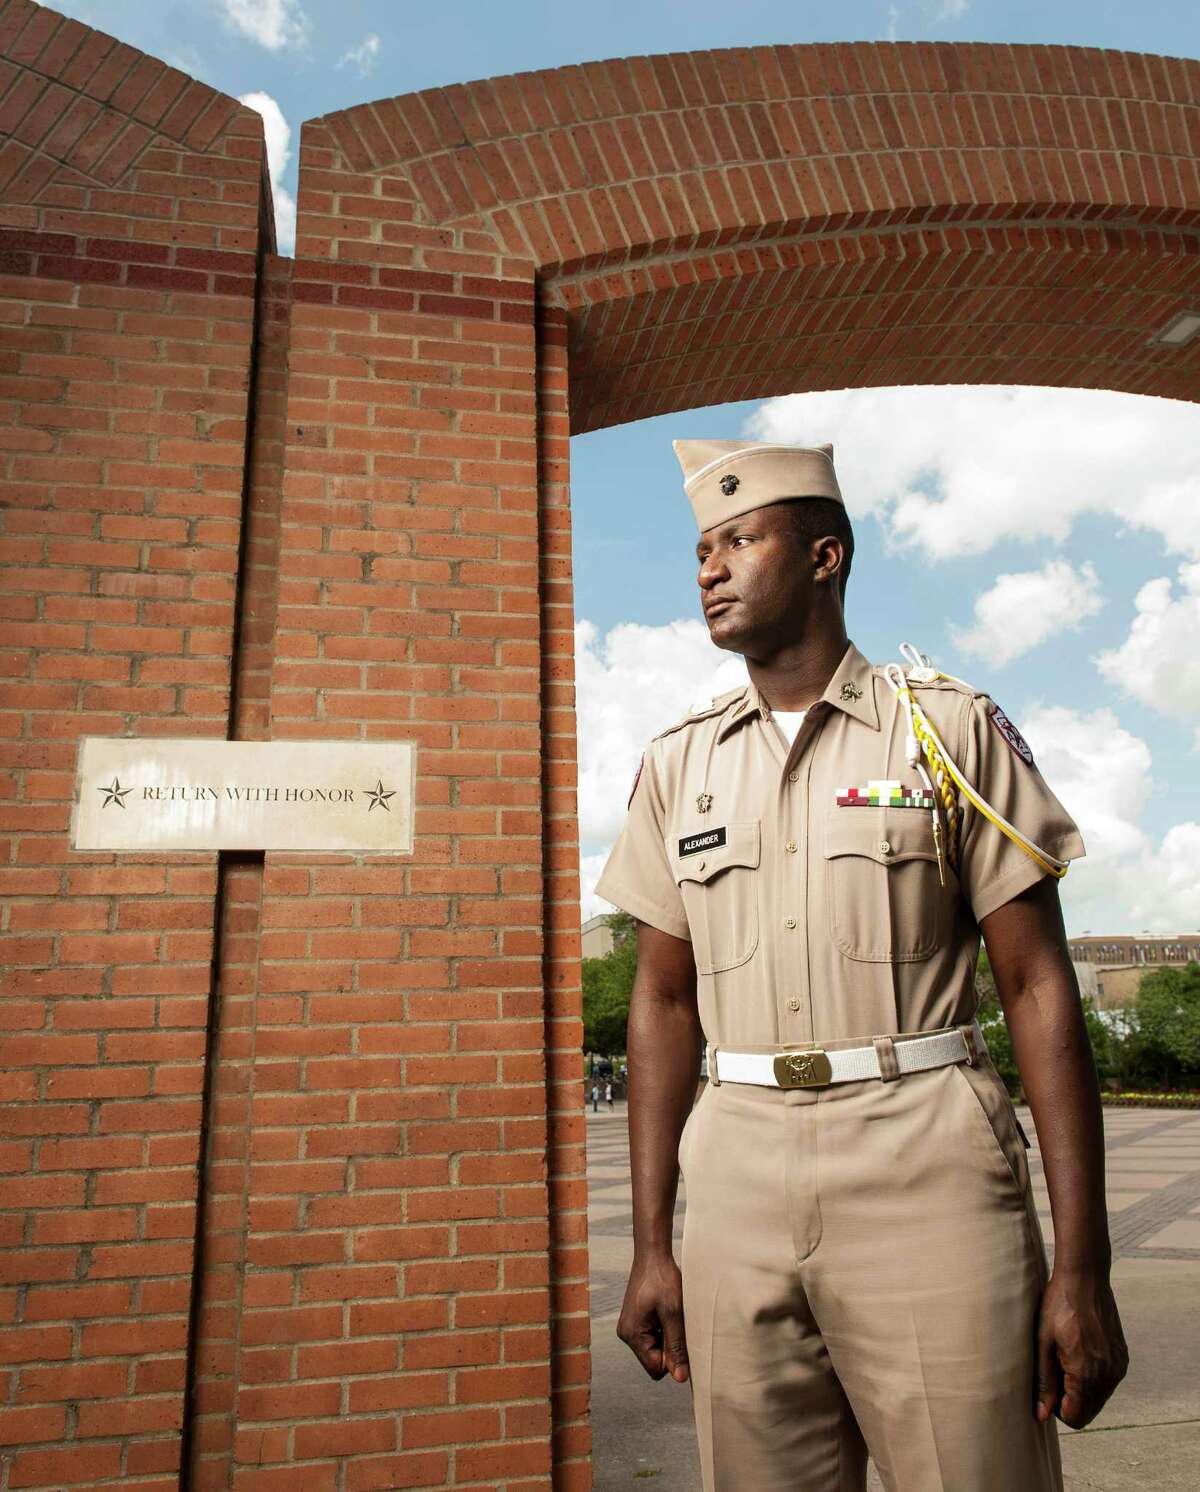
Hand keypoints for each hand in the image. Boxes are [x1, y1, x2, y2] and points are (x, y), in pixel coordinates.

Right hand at [616, 1251, 688, 1382]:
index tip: (681, 1336)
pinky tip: (667, 1310)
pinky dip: (664, 1328)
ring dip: (668, 1335)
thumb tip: (679, 1379)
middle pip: (655, 1360)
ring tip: (672, 1313)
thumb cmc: (663, 1279)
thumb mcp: (674, 1314)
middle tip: (677, 1321)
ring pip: (656, 1348)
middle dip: (670, 1345)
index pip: (656, 1368)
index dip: (673, 1358)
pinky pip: (653, 1336)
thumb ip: (676, 1346)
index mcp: (631, 1335)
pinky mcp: (635, 1320)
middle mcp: (626, 1334)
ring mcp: (630, 1327)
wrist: (652, 1254)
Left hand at [1035, 1269, 1128, 1427]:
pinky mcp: (1122, 1358)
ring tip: (1065, 1355)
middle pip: (1088, 1412)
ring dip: (1081, 1388)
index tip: (1048, 1383)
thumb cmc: (1057, 1305)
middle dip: (1069, 1398)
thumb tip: (1041, 1415)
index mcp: (1086, 1373)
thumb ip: (1044, 1382)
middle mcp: (1108, 1375)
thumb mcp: (1042, 1341)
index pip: (1076, 1418)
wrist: (1085, 1277)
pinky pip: (1107, 1383)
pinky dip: (1093, 1377)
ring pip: (1098, 1399)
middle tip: (1055, 1366)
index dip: (1057, 1407)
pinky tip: (1079, 1349)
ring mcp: (1118, 1367)